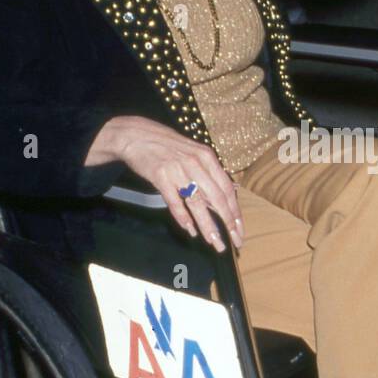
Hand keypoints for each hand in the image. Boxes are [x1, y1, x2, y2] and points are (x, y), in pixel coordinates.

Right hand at [86, 116, 243, 251]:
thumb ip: (207, 173)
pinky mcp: (160, 177)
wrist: (137, 135)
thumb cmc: (167, 145)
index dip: (234, 211)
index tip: (239, 229)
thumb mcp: (193, 153)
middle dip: (227, 223)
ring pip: (197, 203)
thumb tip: (221, 198)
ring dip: (207, 226)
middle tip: (234, 241)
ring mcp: (178, 170)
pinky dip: (183, 217)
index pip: (227, 188)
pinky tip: (190, 230)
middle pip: (216, 198)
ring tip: (215, 242)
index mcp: (207, 157)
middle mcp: (195, 163)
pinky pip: (175, 202)